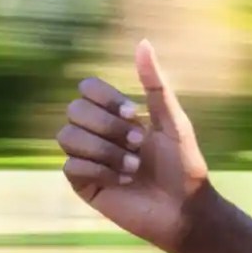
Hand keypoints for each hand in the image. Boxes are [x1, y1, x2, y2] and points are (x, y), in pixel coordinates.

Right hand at [57, 39, 209, 252]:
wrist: (185, 209)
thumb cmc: (184, 164)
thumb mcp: (173, 120)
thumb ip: (155, 84)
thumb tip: (143, 43)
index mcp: (117, 115)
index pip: (87, 88)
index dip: (104, 97)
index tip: (133, 113)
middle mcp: (98, 134)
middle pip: (74, 109)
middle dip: (106, 125)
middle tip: (138, 142)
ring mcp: (88, 158)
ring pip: (66, 136)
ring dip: (104, 149)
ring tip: (133, 167)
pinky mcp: (84, 184)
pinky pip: (70, 166)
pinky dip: (99, 169)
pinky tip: (122, 181)